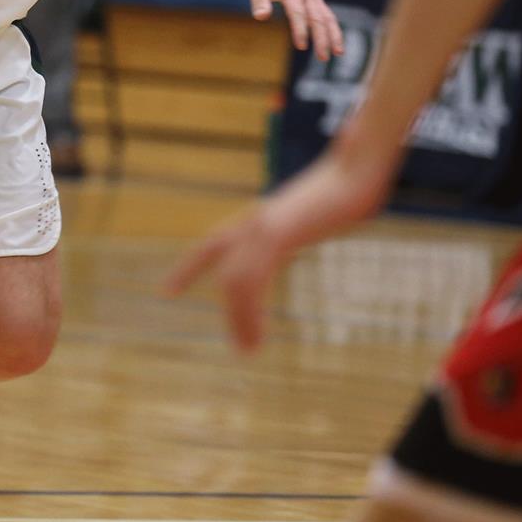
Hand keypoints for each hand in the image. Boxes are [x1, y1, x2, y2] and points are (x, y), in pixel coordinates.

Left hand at [165, 146, 393, 351]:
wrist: (355, 172)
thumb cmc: (339, 193)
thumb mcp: (307, 215)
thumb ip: (291, 228)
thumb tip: (291, 236)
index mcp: (255, 219)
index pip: (210, 247)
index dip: (187, 269)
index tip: (167, 291)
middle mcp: (250, 222)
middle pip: (223, 273)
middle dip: (228, 313)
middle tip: (240, 347)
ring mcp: (261, 226)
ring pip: (234, 281)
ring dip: (239, 320)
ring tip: (249, 350)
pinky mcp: (276, 233)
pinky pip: (252, 279)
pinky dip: (250, 311)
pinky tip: (257, 335)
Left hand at [247, 0, 344, 60]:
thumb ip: (259, 0)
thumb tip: (261, 18)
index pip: (298, 12)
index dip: (300, 29)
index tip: (302, 46)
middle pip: (317, 17)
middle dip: (322, 38)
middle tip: (323, 58)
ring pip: (328, 17)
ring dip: (334, 35)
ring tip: (338, 54)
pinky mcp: (316, 0)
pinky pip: (328, 16)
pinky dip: (334, 30)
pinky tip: (337, 45)